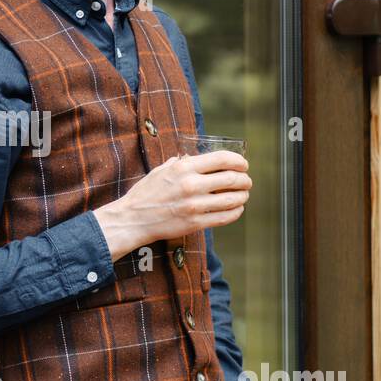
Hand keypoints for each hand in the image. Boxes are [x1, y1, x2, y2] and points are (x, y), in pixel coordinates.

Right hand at [92, 151, 250, 259]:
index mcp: (183, 168)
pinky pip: (224, 217)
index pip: (222, 159)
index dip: (239, 161)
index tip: (243, 164)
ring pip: (232, 199)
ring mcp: (194, 205)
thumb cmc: (145, 194)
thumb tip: (192, 157)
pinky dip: (235, 212)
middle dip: (244, 179)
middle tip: (246, 181)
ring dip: (243, 196)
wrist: (133, 219)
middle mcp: (191, 185)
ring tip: (243, 195)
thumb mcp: (160, 171)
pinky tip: (236, 209)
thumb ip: (179, 163)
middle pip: (231, 178)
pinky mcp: (195, 223)